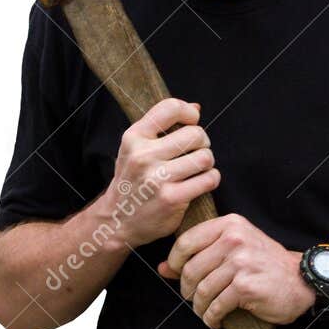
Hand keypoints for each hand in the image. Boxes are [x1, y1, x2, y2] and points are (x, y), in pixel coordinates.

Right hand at [107, 99, 220, 247]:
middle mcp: (143, 155)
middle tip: (195, 153)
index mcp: (134, 137)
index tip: (192, 122)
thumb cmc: (132, 181)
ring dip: (208, 163)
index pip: (170, 108)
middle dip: (202, 143)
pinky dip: (211, 179)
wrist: (117, 220)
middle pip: (195, 134)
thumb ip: (161, 127)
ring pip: (204, 157)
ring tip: (198, 169)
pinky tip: (201, 183)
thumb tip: (196, 108)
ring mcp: (157, 178)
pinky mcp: (171, 198)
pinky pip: (208, 180)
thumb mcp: (135, 149)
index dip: (189, 113)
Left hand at [158, 213, 315, 328]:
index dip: (175, 262)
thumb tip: (163, 269)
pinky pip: (216, 305)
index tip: (177, 275)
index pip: (186, 241)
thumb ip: (200, 253)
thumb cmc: (264, 264)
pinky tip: (214, 320)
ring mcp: (240, 262)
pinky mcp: (245, 286)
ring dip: (198, 307)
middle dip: (187, 289)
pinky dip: (211, 317)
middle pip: (191, 268)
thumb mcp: (235, 249)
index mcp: (229, 225)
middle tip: (192, 299)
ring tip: (203, 312)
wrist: (301, 281)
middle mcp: (234, 240)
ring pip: (202, 289)